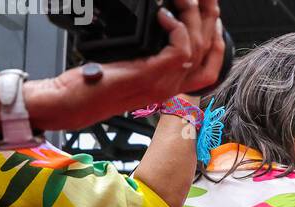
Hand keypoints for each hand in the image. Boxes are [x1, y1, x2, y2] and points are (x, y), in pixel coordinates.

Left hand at [24, 0, 223, 130]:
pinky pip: (181, 51)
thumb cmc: (95, 85)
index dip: (217, 39)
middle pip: (209, 51)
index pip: (210, 66)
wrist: (77, 102)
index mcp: (170, 84)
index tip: (211, 15)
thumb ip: (145, 54)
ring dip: (194, 17)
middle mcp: (173, 86)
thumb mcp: (127, 65)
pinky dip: (177, 29)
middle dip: (211, 19)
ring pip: (198, 47)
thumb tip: (154, 26)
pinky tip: (164, 15)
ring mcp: (165, 83)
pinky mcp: (152, 76)